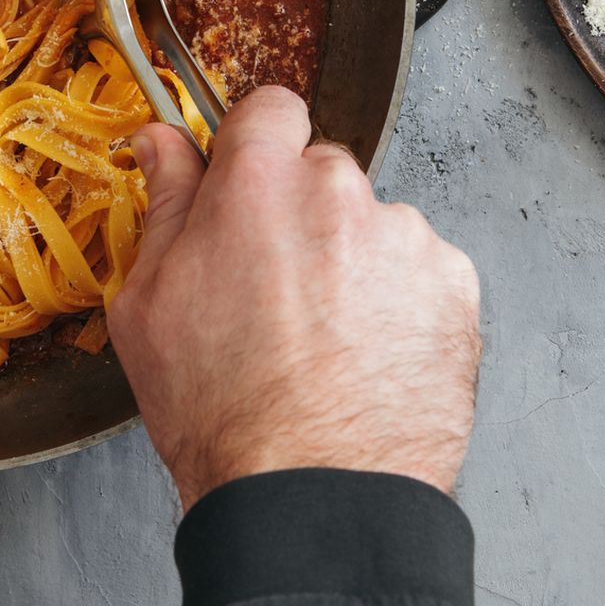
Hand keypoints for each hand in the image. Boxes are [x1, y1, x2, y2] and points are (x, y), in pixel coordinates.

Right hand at [107, 87, 481, 509]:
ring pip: (374, 227)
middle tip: (276, 293)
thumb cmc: (221, 410)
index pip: (270, 109)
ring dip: (353, 264)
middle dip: (301, 216)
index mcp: (259, 182)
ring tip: (326, 344)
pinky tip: (367, 358)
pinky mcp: (455, 284)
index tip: (248, 190)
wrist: (313, 495)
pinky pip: (420, 273)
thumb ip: (165, 203)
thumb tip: (162, 140)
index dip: (256, 149)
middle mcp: (340, 191)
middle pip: (323, 173)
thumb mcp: (149, 302)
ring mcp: (406, 237)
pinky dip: (400, 305)